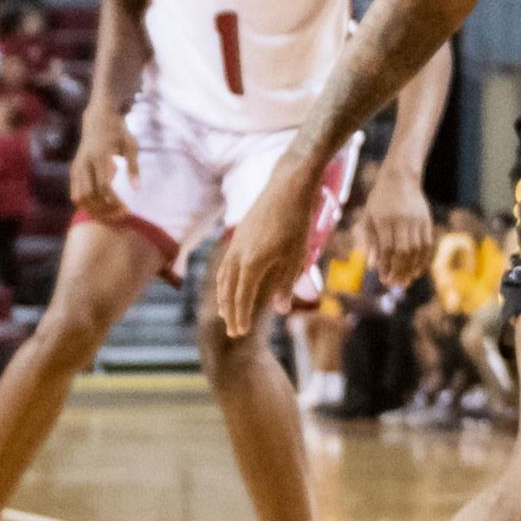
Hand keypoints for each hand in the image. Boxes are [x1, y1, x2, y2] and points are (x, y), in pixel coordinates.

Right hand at [68, 110, 132, 220]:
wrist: (98, 120)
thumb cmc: (119, 133)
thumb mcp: (131, 146)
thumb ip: (134, 168)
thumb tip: (137, 189)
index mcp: (100, 157)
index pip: (104, 187)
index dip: (114, 202)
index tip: (126, 210)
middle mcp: (84, 163)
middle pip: (90, 196)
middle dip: (105, 210)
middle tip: (121, 216)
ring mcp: (76, 167)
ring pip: (80, 198)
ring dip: (95, 210)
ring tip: (112, 215)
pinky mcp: (73, 170)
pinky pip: (76, 193)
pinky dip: (87, 204)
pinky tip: (102, 208)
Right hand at [211, 145, 330, 339]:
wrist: (287, 187)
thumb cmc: (297, 222)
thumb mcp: (296, 256)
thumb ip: (286, 284)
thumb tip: (281, 310)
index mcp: (252, 264)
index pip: (242, 298)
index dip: (241, 317)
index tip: (240, 333)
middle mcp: (238, 256)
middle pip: (229, 291)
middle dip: (230, 312)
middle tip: (232, 331)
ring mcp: (235, 244)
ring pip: (224, 277)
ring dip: (225, 297)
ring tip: (226, 312)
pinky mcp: (238, 236)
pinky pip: (226, 264)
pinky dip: (225, 280)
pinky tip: (230, 283)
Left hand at [356, 165, 434, 289]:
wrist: (401, 178)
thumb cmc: (379, 200)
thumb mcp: (369, 217)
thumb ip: (370, 241)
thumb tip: (372, 266)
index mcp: (384, 220)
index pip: (386, 249)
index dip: (386, 266)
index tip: (383, 279)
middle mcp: (402, 221)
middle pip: (403, 251)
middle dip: (400, 270)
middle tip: (395, 284)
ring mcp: (416, 220)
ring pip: (417, 249)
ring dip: (412, 267)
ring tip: (407, 280)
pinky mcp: (427, 220)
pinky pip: (427, 244)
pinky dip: (423, 259)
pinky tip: (417, 270)